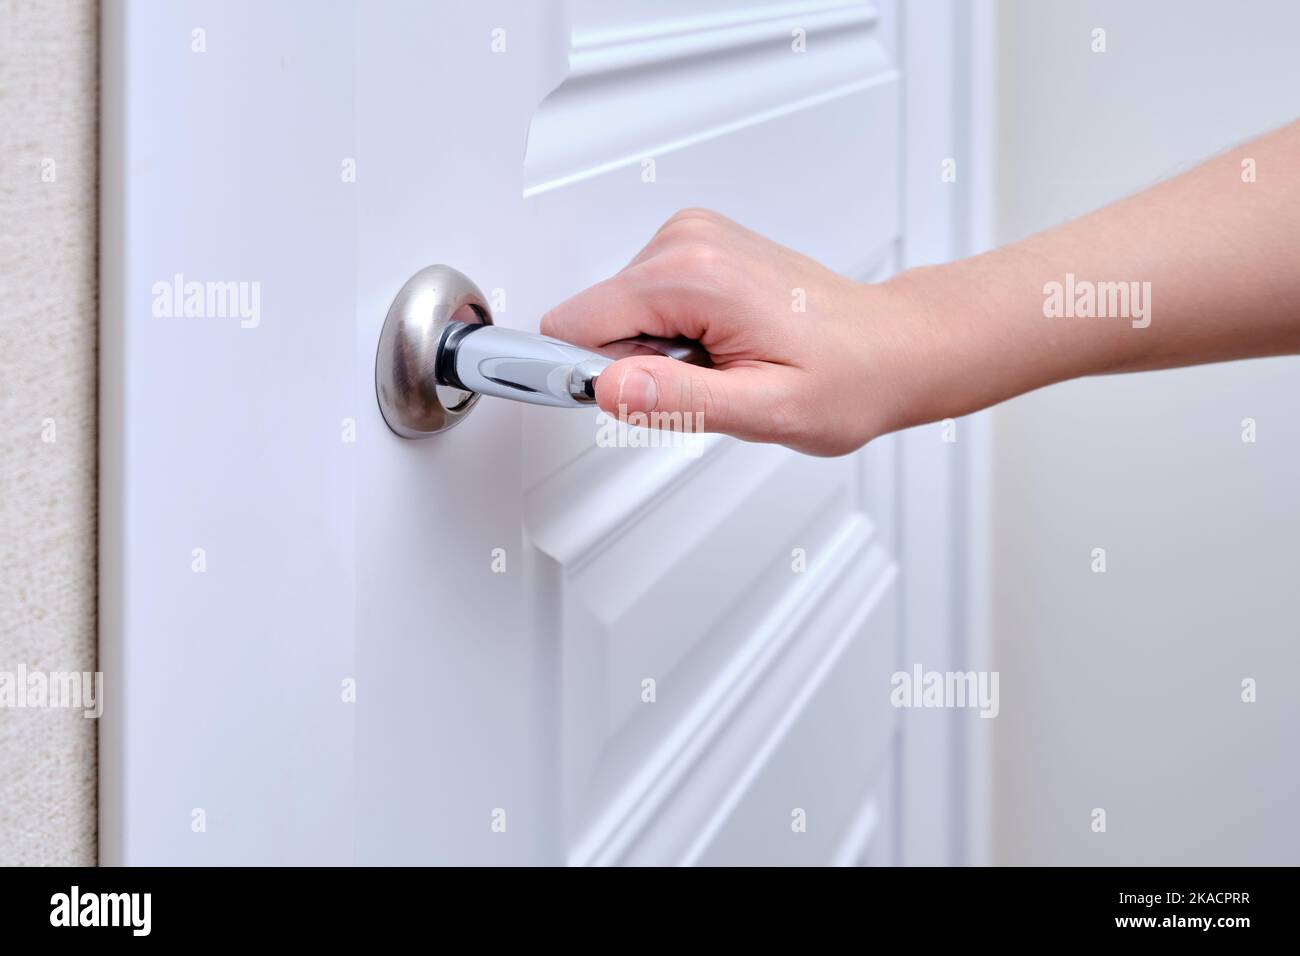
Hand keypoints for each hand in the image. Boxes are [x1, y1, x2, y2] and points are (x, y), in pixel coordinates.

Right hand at [541, 209, 912, 455]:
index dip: (596, 377)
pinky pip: (645, 299)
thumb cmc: (847, 377)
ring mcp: (693, 236)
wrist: (890, 347)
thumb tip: (608, 386)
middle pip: (596, 319)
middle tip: (709, 380)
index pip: (576, 325)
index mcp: (695, 273)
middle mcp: (687, 239)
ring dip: (660, 352)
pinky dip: (676, 331)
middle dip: (638, 365)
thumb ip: (678, 400)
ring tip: (725, 361)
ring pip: (619, 312)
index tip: (643, 398)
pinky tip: (726, 342)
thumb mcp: (764, 410)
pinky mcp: (698, 245)